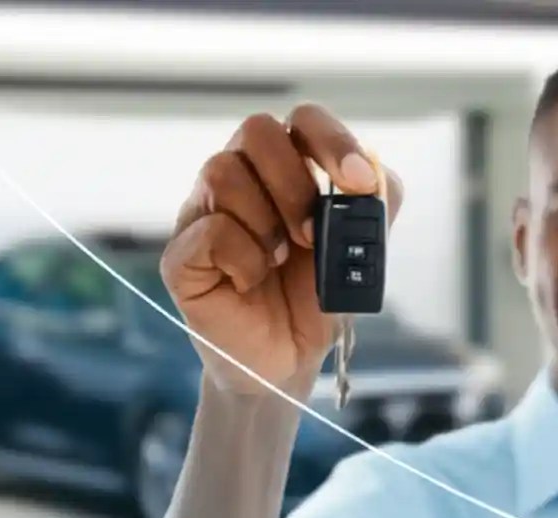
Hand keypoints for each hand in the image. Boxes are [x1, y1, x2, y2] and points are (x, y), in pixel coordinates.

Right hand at [160, 104, 403, 396]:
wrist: (286, 359)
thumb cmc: (314, 296)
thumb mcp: (360, 248)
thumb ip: (375, 204)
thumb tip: (372, 178)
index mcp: (283, 168)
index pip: (301, 120)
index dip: (331, 140)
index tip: (358, 182)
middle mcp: (240, 179)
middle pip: (256, 131)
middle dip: (295, 183)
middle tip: (314, 234)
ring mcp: (203, 213)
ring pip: (223, 172)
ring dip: (268, 222)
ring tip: (280, 260)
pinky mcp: (181, 256)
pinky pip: (210, 230)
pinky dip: (244, 259)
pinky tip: (253, 281)